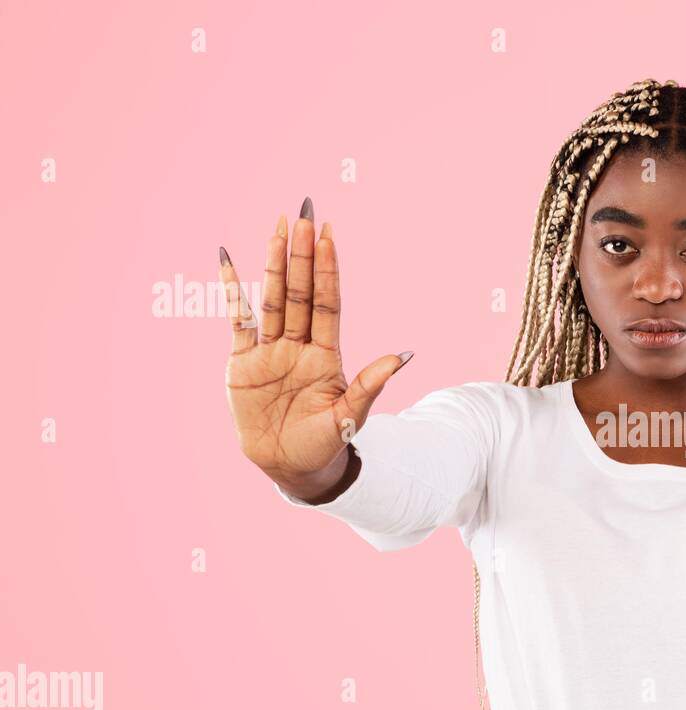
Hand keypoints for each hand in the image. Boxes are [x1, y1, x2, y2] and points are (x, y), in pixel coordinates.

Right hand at [221, 198, 411, 487]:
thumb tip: (404, 355)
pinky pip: (236, 320)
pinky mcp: (242, 362)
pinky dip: (231, 290)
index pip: (328, 303)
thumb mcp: (350, 416)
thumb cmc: (325, 443)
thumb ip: (370, 384)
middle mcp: (299, 344)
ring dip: (275, 264)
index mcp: (326, 354)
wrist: (291, 467)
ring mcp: (270, 349)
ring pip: (273, 298)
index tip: (330, 237)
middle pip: (301, 292)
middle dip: (303, 255)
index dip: (328, 270)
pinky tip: (229, 258)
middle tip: (304, 216)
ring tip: (278, 228)